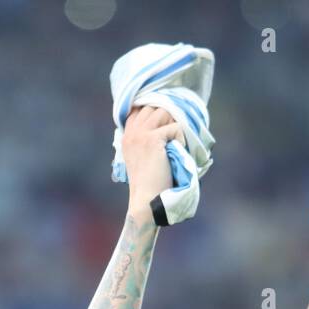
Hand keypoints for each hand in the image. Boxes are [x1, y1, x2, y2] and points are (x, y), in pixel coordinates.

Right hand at [121, 106, 183, 220]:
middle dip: (167, 116)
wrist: (147, 200)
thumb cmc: (149, 184)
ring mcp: (141, 135)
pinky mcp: (153, 139)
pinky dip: (181, 138)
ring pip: (164, 112)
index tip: (165, 123)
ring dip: (174, 125)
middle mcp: (132, 133)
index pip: (138, 109)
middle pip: (152, 107)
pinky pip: (175, 127)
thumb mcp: (142, 158)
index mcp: (126, 137)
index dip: (153, 112)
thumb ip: (146, 140)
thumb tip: (165, 122)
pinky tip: (178, 152)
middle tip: (175, 134)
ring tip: (176, 142)